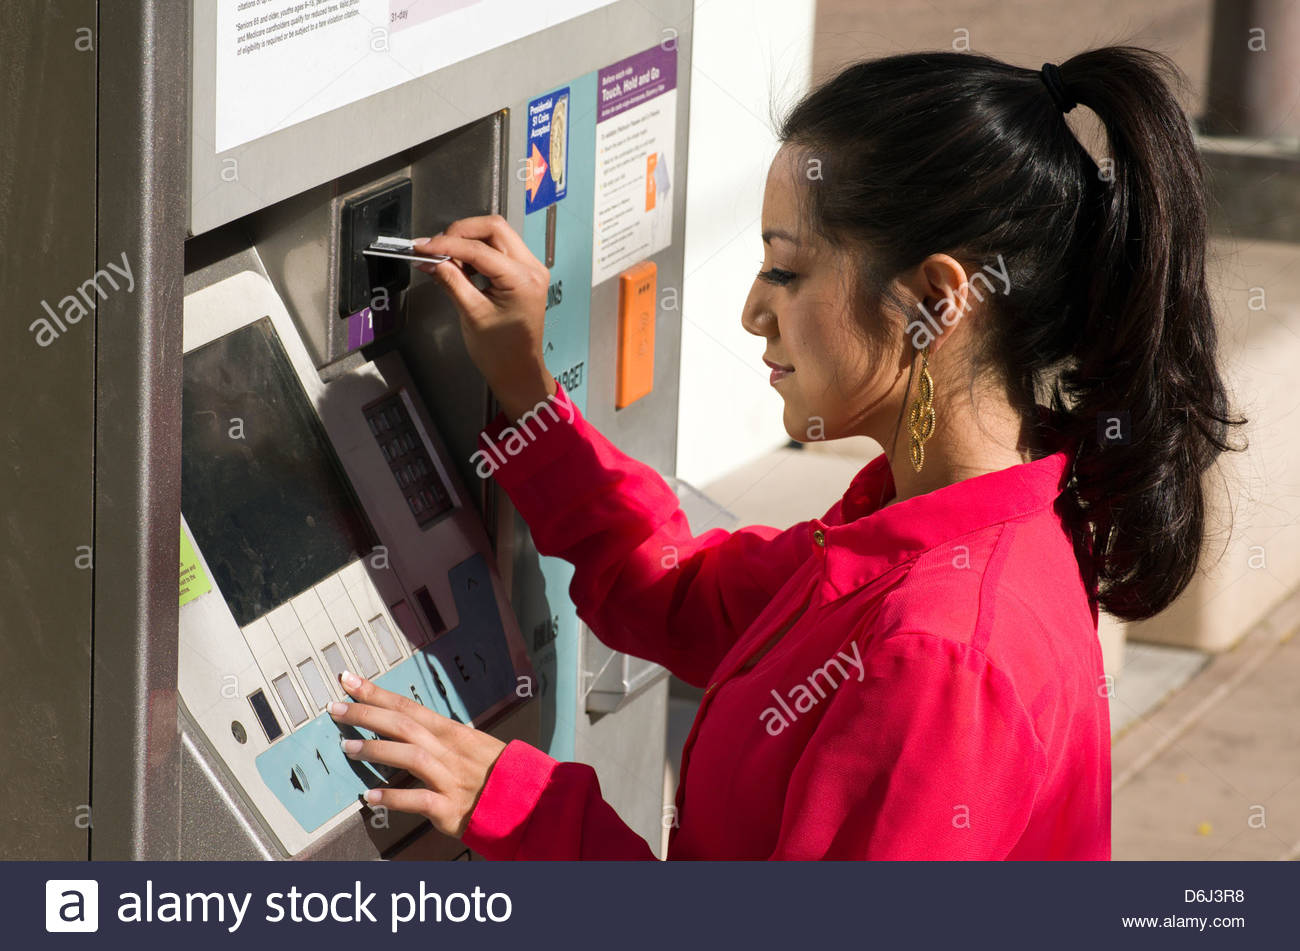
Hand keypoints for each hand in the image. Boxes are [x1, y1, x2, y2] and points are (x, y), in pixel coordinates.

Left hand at [329, 670, 506, 839]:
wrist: (528, 802)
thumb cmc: (497, 774)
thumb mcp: (472, 746)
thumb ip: (441, 739)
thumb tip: (408, 729)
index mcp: (452, 733)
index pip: (408, 706)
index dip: (376, 693)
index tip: (349, 680)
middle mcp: (450, 751)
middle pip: (403, 725)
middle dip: (366, 714)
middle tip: (335, 708)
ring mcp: (450, 779)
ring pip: (410, 756)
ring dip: (376, 750)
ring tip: (347, 747)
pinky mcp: (451, 808)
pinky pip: (419, 800)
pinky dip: (393, 797)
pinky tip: (370, 796)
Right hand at [414, 215, 556, 421]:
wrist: (518, 370)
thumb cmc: (500, 351)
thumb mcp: (471, 314)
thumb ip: (450, 281)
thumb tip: (429, 259)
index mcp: (523, 280)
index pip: (480, 249)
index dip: (447, 245)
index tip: (423, 247)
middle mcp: (532, 268)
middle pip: (493, 228)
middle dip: (460, 233)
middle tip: (435, 248)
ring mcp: (530, 268)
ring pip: (496, 234)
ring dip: (468, 240)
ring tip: (446, 259)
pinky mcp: (523, 272)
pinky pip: (499, 248)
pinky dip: (477, 250)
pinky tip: (461, 265)